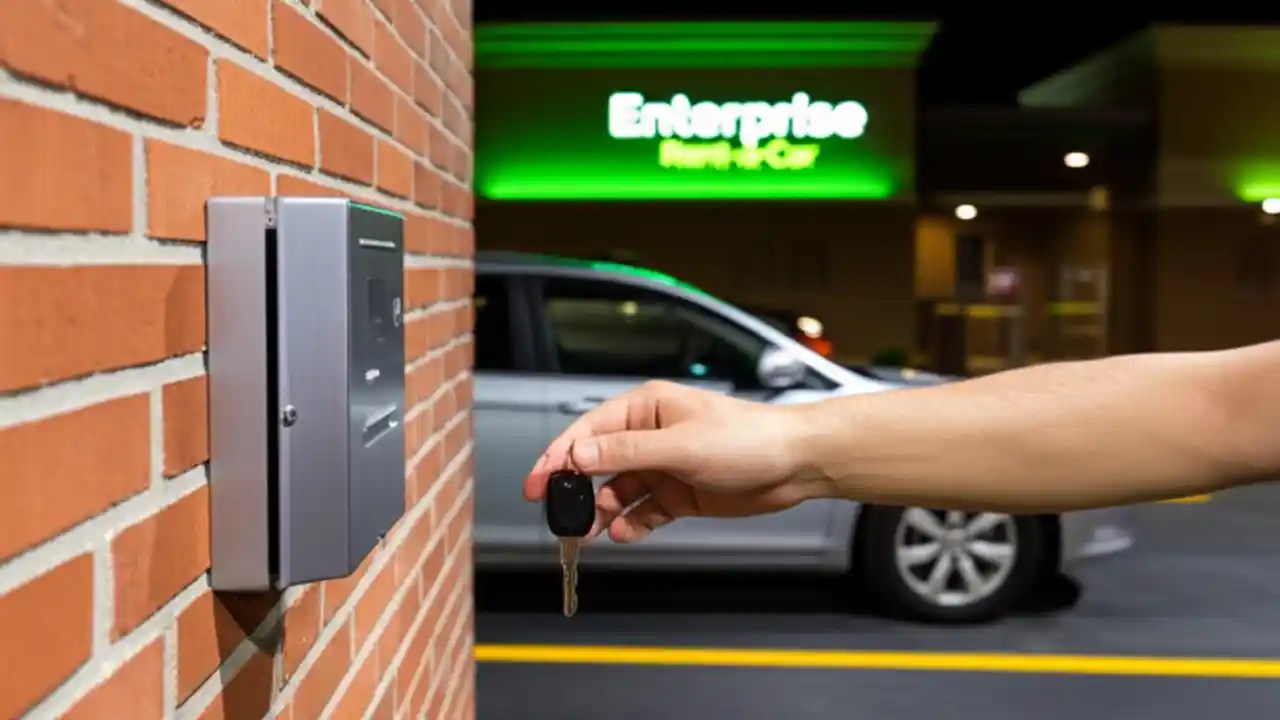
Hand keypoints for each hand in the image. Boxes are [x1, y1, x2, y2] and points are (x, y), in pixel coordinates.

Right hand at [523, 380, 827, 543]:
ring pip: (617, 492)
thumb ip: (626, 452)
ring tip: (590, 534)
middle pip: (597, 464)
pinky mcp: (678, 494)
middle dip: (577, 491)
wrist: (794, 463)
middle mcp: (649, 435)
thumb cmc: (748, 437)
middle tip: (559, 517)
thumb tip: (578, 455)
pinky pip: (642, 510)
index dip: (558, 457)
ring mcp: (663, 466)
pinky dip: (631, 523)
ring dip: (602, 512)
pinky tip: (625, 532)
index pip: (588, 432)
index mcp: (645, 408)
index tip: (536, 482)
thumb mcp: (681, 445)